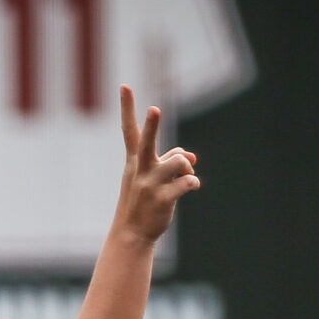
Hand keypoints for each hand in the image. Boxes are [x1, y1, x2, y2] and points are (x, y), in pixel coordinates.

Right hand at [111, 85, 201, 245]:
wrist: (132, 233)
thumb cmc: (143, 201)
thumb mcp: (152, 178)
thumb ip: (172, 161)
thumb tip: (192, 156)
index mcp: (135, 160)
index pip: (129, 129)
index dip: (127, 107)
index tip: (124, 85)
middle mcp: (140, 169)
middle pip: (147, 141)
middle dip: (152, 125)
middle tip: (154, 109)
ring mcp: (150, 184)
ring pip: (178, 161)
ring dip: (187, 167)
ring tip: (185, 177)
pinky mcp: (163, 199)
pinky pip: (187, 182)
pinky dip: (193, 182)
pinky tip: (191, 187)